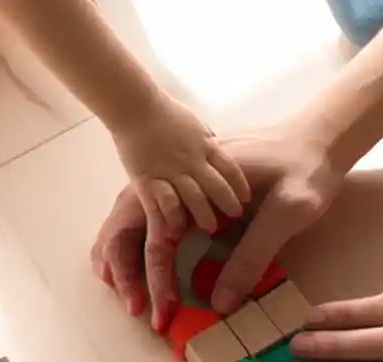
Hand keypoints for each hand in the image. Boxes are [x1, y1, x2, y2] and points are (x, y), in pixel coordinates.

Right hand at [93, 123, 344, 328]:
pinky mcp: (203, 187)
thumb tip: (220, 304)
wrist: (322, 135)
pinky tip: (149, 259)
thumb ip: (252, 256)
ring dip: (128, 251)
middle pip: (131, 218)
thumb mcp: (287, 214)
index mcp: (195, 180)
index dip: (145, 272)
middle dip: (123, 264)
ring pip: (141, 214)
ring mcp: (190, 179)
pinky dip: (146, 238)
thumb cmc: (307, 169)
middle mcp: (184, 176)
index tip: (154, 309)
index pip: (151, 226)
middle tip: (133, 308)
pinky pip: (163, 213)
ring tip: (123, 288)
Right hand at [110, 92, 249, 240]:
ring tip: (211, 228)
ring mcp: (170, 171)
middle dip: (227, 203)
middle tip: (235, 216)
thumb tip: (219, 151)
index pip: (230, 168)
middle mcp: (191, 161)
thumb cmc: (165, 114)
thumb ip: (206, 141)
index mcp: (204, 145)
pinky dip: (171, 218)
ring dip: (204, 214)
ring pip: (193, 197)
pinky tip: (177, 230)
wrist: (135, 109)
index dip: (240, 185)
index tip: (246, 198)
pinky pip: (162, 203)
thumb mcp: (195, 125)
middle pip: (216, 186)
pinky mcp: (148, 180)